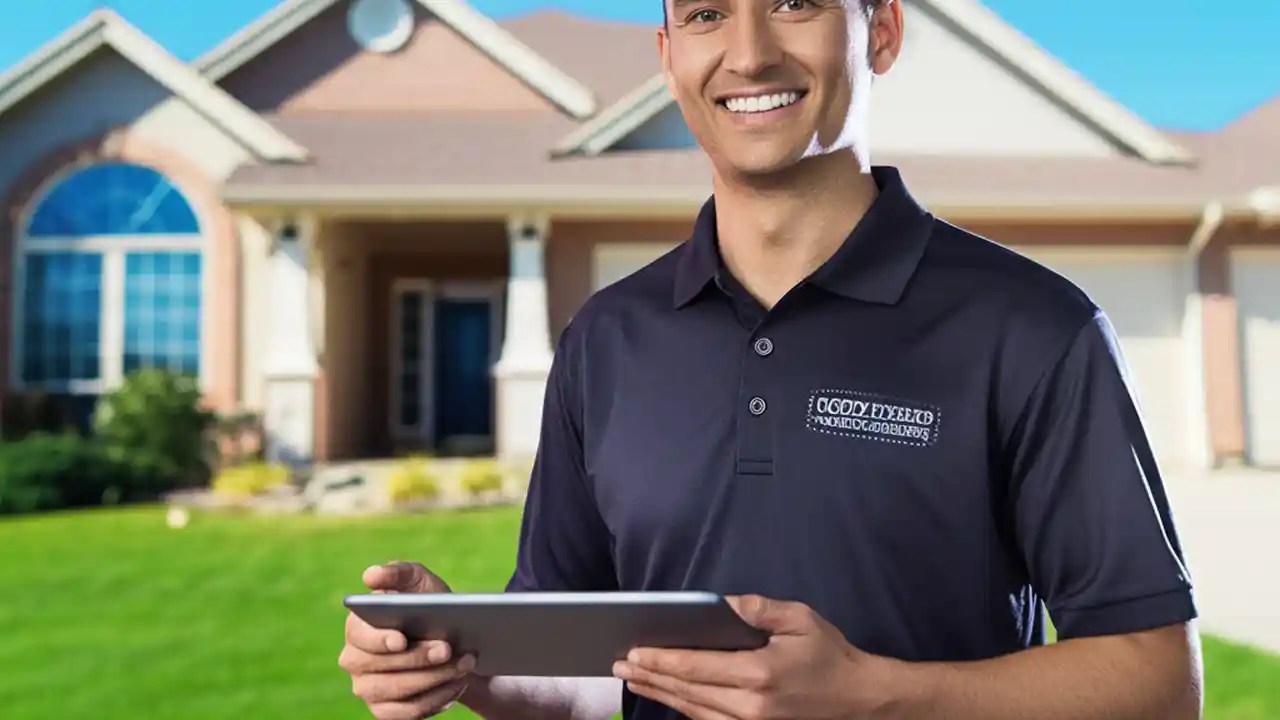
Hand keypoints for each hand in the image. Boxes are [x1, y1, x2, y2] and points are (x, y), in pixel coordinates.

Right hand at [339, 562, 475, 719]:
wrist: (453, 641)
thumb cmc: (430, 607)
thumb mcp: (420, 582)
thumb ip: (398, 573)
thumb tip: (371, 576)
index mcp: (356, 628)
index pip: (360, 636)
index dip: (379, 640)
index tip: (402, 639)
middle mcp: (354, 661)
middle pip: (381, 667)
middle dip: (418, 658)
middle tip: (448, 648)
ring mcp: (367, 689)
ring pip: (399, 690)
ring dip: (435, 678)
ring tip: (463, 663)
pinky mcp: (385, 711)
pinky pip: (410, 712)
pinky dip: (437, 698)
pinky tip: (457, 683)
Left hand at [613, 595, 894, 719]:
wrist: (860, 701)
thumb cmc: (830, 656)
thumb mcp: (800, 620)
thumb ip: (758, 609)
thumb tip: (721, 602)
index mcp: (759, 673)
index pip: (695, 667)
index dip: (660, 660)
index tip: (634, 652)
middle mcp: (750, 706)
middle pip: (687, 692)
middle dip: (651, 677)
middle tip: (621, 665)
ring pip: (693, 712)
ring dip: (661, 695)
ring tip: (636, 680)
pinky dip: (686, 711)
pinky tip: (669, 697)